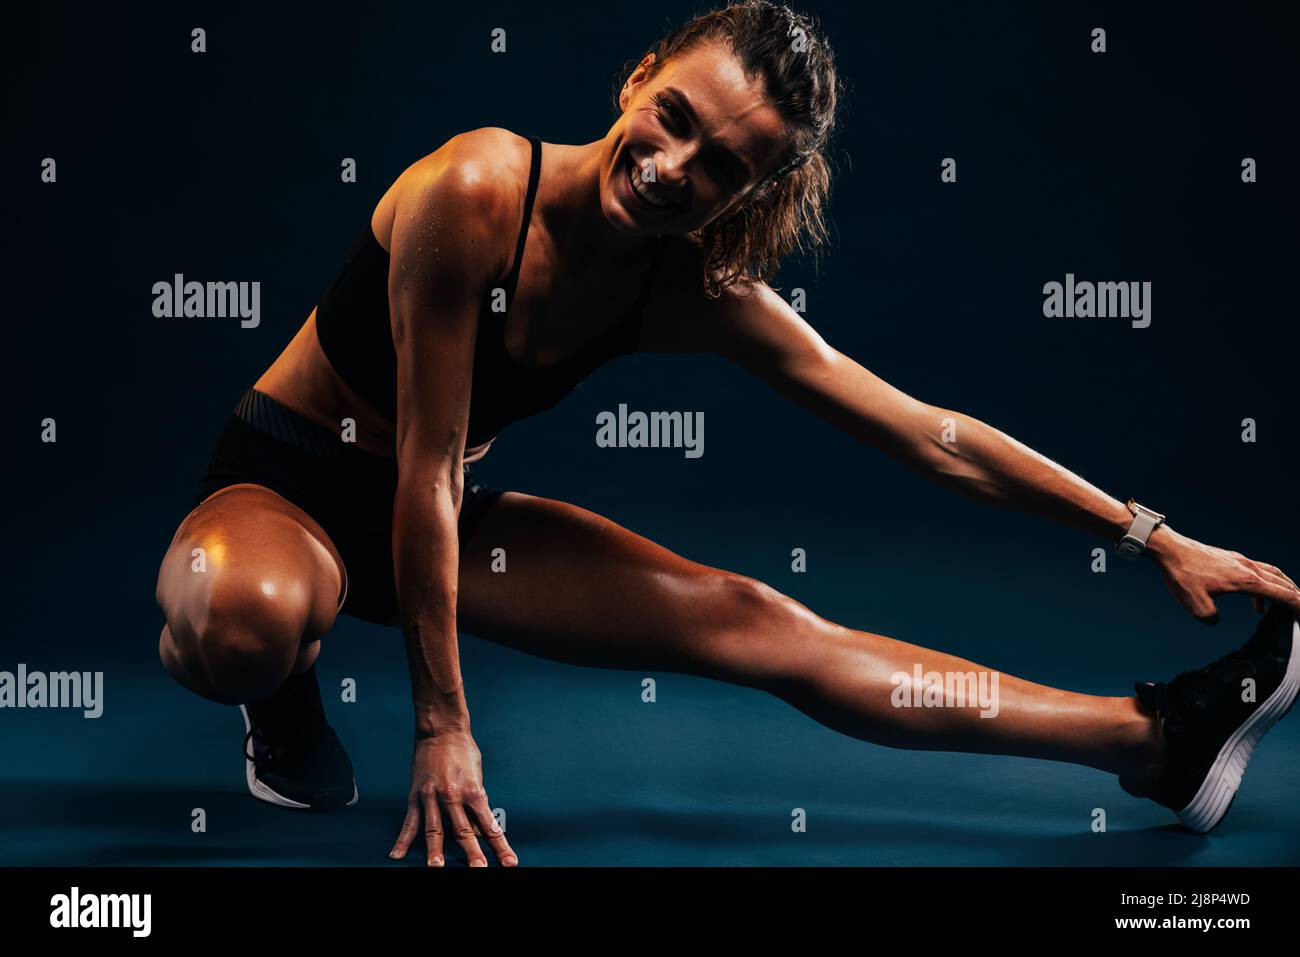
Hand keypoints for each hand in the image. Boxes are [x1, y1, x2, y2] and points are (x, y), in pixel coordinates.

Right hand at [388, 728, 517, 866]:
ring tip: (436, 867)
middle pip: (463, 832)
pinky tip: (397, 854)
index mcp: (474, 791)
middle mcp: (453, 796)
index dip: (500, 846)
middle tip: (478, 870)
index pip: (489, 825)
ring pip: (434, 830)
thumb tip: (477, 829)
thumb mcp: (478, 775)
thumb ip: (476, 802)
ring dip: (435, 851)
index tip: (509, 862)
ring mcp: (432, 796)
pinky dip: (403, 839)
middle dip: (472, 854)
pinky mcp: (416, 795)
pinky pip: (410, 821)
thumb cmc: (464, 751)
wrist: (441, 729)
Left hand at [1148, 526, 1299, 623]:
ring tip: (1285, 607)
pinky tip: (1255, 602)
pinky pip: (1258, 572)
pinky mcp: (1231, 559)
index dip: (1298, 607)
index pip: (1283, 595)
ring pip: (1273, 575)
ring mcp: (1241, 561)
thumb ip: (1212, 618)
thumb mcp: (1196, 606)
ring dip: (1283, 590)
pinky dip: (1265, 586)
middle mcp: (1249, 568)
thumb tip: (1216, 619)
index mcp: (1246, 580)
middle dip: (1297, 599)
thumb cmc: (1182, 574)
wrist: (1169, 550)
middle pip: (1284, 583)